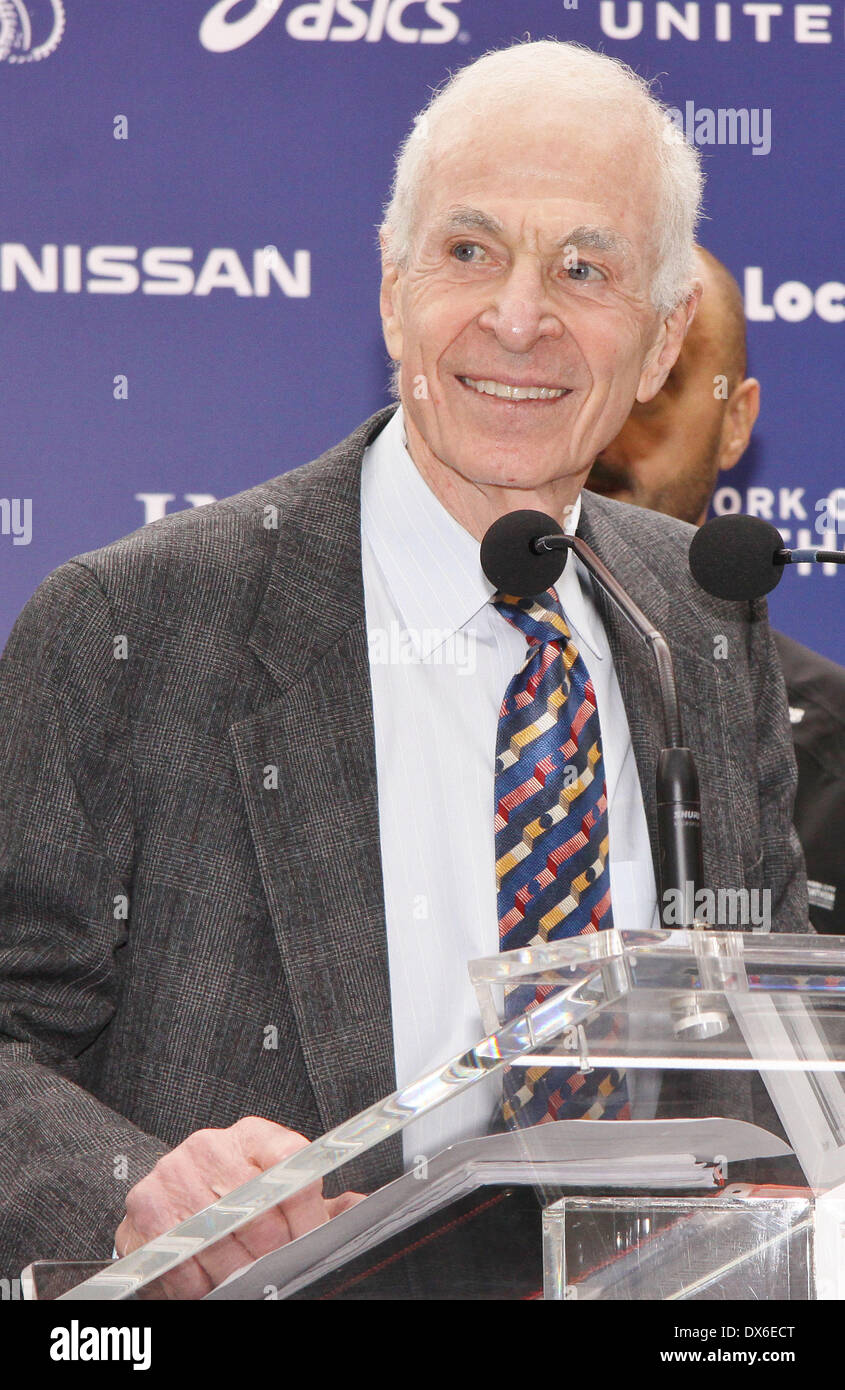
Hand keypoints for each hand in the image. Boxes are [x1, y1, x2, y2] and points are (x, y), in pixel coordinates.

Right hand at [114, 1116, 363, 1298]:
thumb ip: (321, 1202)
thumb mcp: (279, 1189)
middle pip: (256, 1211)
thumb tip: (361, 1210)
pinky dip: (198, 1283)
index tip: (310, 1240)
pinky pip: (179, 1261)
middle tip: (275, 1268)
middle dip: (272, 1253)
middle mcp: (211, 1146)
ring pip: (218, 1240)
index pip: (291, 1167)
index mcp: (254, 1135)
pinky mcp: (144, 1208)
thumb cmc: (235, 1198)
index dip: (306, 1214)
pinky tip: (209, 1279)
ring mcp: (174, 1173)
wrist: (174, 1197)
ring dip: (234, 1271)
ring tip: (244, 1276)